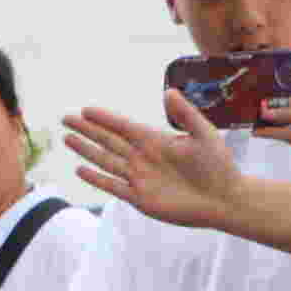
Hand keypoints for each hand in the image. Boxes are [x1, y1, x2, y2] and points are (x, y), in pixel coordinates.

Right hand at [63, 91, 250, 230]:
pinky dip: (96, 178)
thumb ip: (185, 114)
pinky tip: (80, 169)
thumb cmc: (219, 165)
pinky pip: (112, 186)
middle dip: (87, 130)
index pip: (123, 126)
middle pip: (108, 141)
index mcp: (156, 141)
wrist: (224, 198)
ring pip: (105, 160)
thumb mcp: (204, 134)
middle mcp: (143, 157)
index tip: (86, 110)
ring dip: (86, 149)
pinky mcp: (139, 198)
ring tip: (68, 138)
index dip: (104, 118)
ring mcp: (139, 177)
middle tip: (66, 118)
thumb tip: (168, 91)